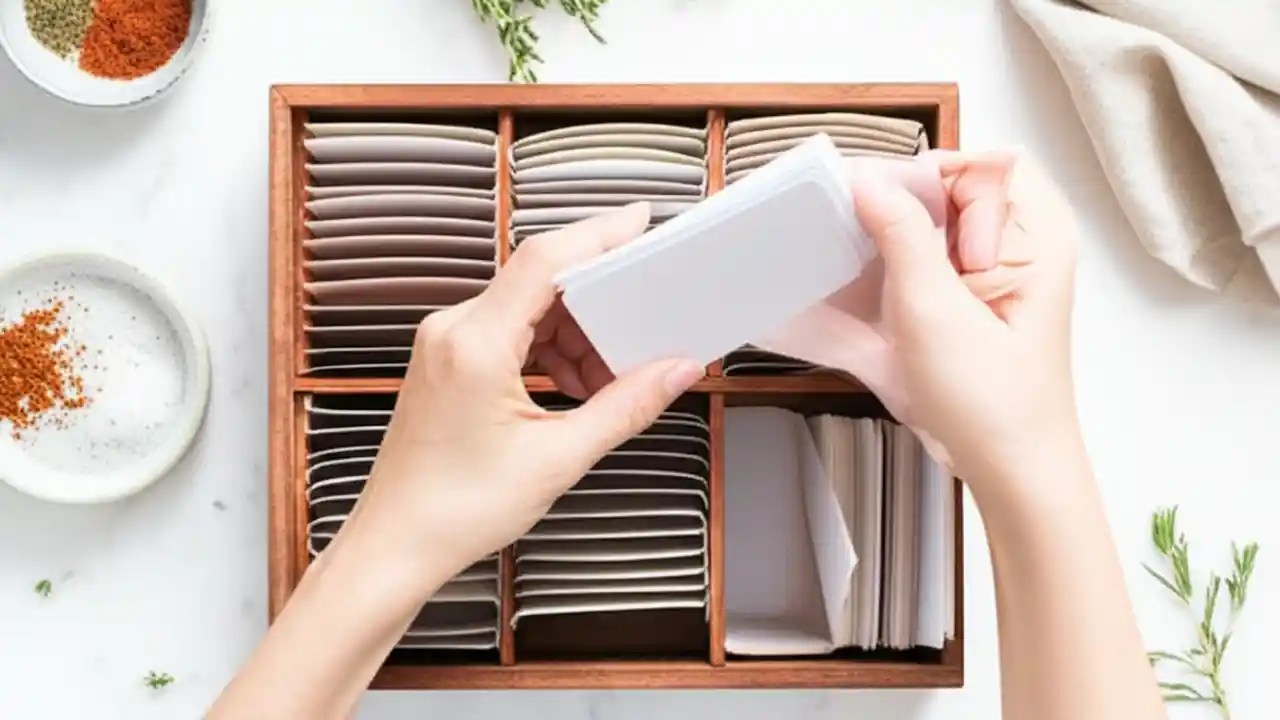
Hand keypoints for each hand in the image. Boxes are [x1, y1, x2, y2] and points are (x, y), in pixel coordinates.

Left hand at [336, 203, 704, 588]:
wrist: (394, 546)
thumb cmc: (453, 510)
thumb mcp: (558, 459)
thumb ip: (625, 406)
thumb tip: (673, 371)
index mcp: (474, 344)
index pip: (544, 260)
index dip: (598, 232)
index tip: (639, 220)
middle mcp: (452, 331)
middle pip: (541, 283)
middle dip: (598, 305)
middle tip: (640, 330)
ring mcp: (444, 345)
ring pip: (527, 310)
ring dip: (574, 336)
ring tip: (603, 382)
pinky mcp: (446, 362)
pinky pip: (508, 333)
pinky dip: (547, 351)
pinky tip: (571, 387)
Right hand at [759, 149, 1080, 488]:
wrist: (1011, 471)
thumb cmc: (990, 402)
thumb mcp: (934, 311)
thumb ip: (902, 236)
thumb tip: (868, 180)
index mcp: (1038, 235)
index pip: (980, 164)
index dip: (925, 175)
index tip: (873, 201)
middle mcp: (1028, 243)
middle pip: (957, 187)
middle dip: (905, 205)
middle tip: (863, 236)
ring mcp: (1003, 271)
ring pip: (941, 222)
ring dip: (897, 237)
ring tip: (866, 264)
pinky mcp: (978, 297)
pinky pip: (935, 256)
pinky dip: (902, 264)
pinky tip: (878, 288)